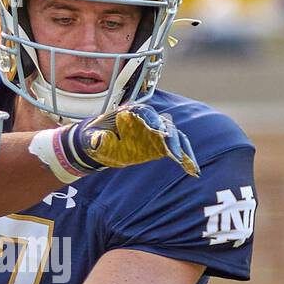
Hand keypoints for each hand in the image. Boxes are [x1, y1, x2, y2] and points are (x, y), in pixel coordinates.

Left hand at [60, 102, 198, 176]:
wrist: (96, 142)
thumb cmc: (93, 138)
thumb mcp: (91, 138)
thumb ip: (96, 139)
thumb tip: (99, 140)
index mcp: (130, 113)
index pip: (146, 113)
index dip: (154, 121)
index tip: (160, 133)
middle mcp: (146, 120)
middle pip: (164, 125)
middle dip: (171, 139)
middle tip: (175, 155)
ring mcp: (154, 132)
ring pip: (174, 137)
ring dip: (182, 149)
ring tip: (188, 165)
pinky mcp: (158, 145)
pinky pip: (175, 148)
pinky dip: (184, 157)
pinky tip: (192, 170)